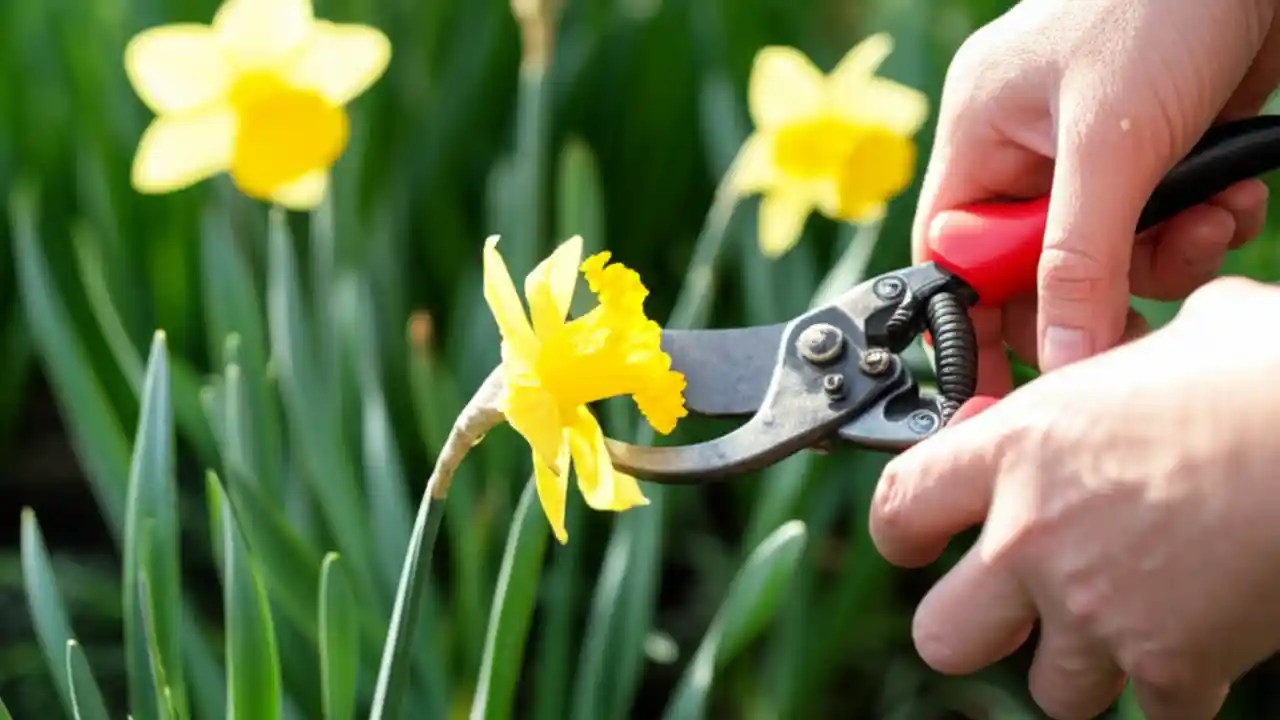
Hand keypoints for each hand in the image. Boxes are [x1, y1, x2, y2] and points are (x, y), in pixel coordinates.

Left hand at [870, 277, 1279, 718]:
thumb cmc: (1263, 373)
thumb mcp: (1170, 343)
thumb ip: (1117, 372)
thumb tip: (1130, 364)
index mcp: (1017, 448)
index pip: (899, 507)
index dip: (903, 531)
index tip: (920, 541)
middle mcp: (1033, 537)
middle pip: (942, 635)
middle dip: (978, 628)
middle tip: (1021, 603)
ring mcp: (1096, 611)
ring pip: (1048, 689)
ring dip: (1081, 663)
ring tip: (1126, 619)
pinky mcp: (1172, 666)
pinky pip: (1149, 711)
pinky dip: (1172, 687)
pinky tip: (1200, 639)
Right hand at [913, 0, 1278, 391]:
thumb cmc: (1163, 4)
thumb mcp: (1110, 147)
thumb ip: (1078, 263)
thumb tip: (1057, 358)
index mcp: (980, 134)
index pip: (951, 255)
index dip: (974, 323)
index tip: (1006, 387)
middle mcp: (1027, 146)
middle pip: (1035, 267)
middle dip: (1098, 287)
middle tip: (1141, 308)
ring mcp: (1094, 150)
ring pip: (1108, 254)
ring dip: (1166, 256)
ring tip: (1210, 221)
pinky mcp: (1156, 148)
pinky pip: (1160, 223)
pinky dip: (1200, 224)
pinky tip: (1234, 198)